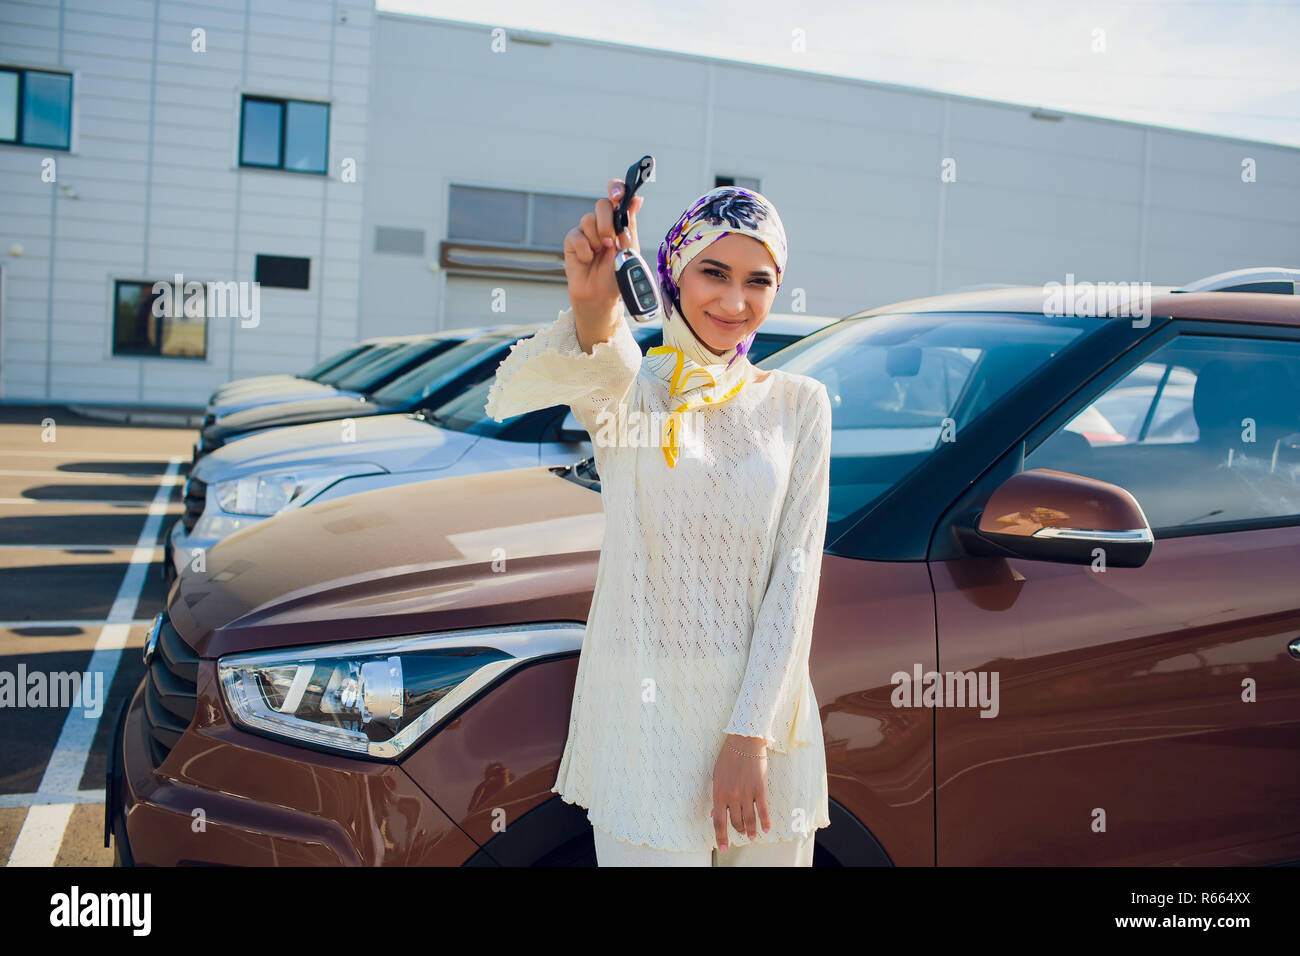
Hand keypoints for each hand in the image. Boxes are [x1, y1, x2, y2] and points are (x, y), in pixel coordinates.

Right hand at [563, 178, 643, 323]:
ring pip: (588, 219)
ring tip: (601, 253)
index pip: (616, 195)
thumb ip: (631, 224)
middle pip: (602, 204)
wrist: (602, 295)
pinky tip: (588, 260)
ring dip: (597, 239)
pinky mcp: (572, 241)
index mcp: (618, 221)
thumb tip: (638, 199)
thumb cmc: (617, 273)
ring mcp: (586, 231)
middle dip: (607, 222)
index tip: (618, 195)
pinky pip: (576, 236)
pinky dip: (585, 250)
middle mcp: (602, 223)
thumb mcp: (630, 249)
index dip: (616, 189)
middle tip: (611, 241)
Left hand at [711, 733, 770, 851]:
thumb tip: (714, 814)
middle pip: (735, 822)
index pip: (718, 822)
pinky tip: (766, 830)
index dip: (720, 837)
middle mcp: (732, 796)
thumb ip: (717, 796)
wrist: (744, 741)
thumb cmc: (728, 757)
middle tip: (741, 834)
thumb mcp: (717, 776)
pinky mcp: (760, 789)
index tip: (723, 848)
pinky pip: (763, 811)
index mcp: (718, 793)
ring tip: (752, 836)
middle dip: (738, 831)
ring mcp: (746, 794)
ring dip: (750, 830)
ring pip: (749, 820)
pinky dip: (765, 822)